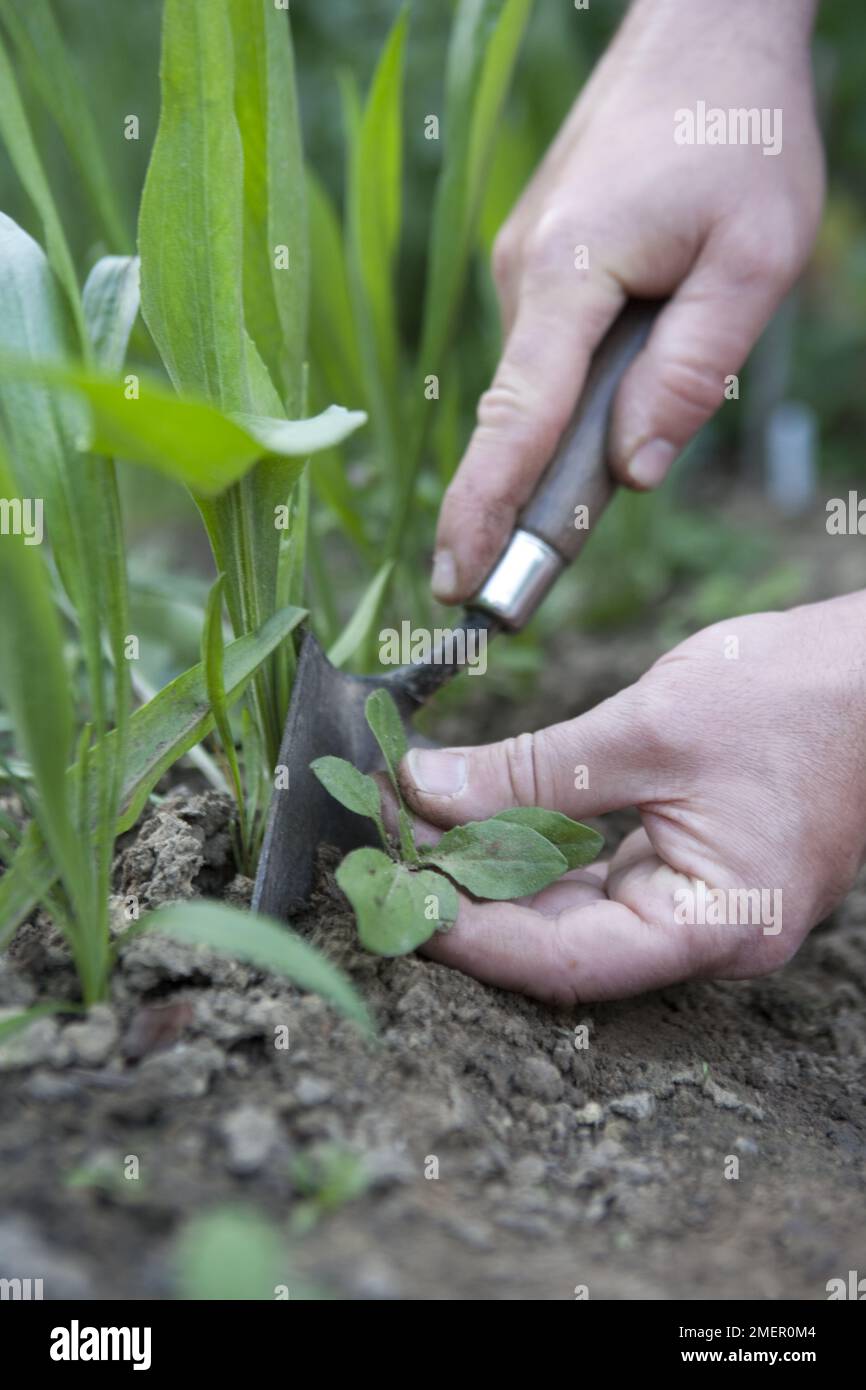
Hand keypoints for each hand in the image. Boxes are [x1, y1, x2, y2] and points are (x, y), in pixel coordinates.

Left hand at [397, 594, 865, 1002]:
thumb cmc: (800, 697)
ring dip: (494, 868)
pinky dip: (536, 845)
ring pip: (572, 909)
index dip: (467, 931)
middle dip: (468, 896)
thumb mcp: (650, 728)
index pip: (562, 962)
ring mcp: (701, 901)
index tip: (392, 886)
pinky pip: (598, 872)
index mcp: (713, 928)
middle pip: (560, 944)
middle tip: (383, 848)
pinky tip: (477, 816)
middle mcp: (705, 934)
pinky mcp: (694, 863)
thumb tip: (426, 789)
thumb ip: (533, 770)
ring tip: (412, 827)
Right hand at [432, 0, 823, 602]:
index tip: (454, 583)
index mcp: (569, 276)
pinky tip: (632, 350)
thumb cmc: (741, 132)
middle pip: (520, 413)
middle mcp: (524, 275)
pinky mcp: (539, 254)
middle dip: (518, 496)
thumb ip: (692, 373)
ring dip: (575, 419)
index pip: (514, 420)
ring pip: (541, 380)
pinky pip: (552, 343)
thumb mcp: (756, 260)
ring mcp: (523, 262)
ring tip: (641, 389)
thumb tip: (635, 473)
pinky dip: (579, 377)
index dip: (483, 510)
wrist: (705, 25)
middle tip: (508, 580)